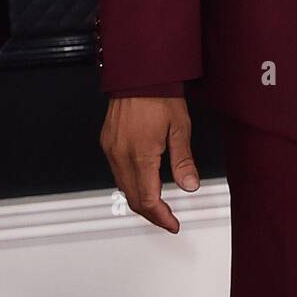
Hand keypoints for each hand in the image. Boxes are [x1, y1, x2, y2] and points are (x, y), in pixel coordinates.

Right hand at [100, 97, 199, 232]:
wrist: (139, 73)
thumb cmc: (160, 95)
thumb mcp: (180, 128)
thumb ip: (184, 160)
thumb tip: (190, 186)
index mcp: (141, 155)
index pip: (148, 199)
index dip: (161, 216)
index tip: (172, 223)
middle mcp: (121, 155)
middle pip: (132, 198)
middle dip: (151, 212)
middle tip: (167, 218)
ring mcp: (111, 149)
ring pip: (122, 186)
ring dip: (139, 199)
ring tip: (158, 203)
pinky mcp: (107, 142)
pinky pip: (116, 171)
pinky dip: (129, 182)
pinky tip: (142, 180)